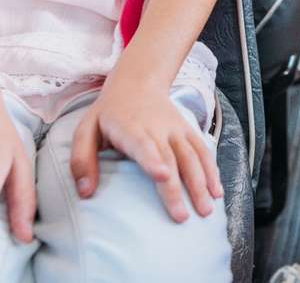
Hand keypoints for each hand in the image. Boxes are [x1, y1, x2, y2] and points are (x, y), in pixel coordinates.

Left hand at [69, 66, 221, 222]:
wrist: (137, 82)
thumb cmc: (108, 114)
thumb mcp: (85, 130)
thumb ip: (82, 161)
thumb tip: (86, 193)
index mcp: (130, 128)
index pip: (143, 144)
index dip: (153, 160)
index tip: (163, 175)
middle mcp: (157, 128)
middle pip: (171, 158)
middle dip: (178, 188)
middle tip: (182, 217)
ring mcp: (175, 129)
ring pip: (192, 155)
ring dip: (201, 182)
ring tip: (206, 209)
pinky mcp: (188, 130)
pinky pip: (202, 150)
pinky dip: (212, 169)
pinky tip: (217, 190)